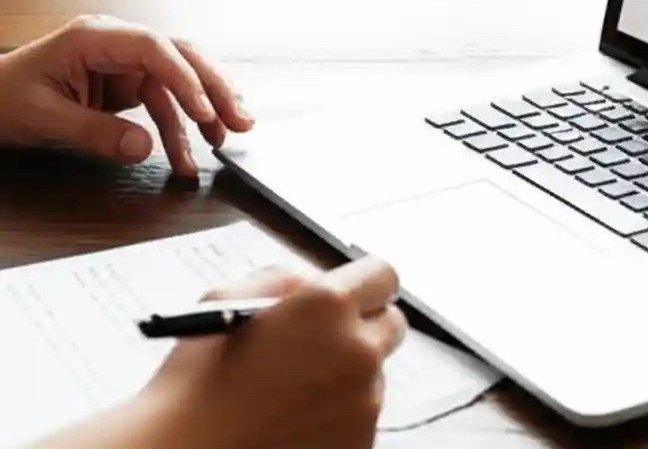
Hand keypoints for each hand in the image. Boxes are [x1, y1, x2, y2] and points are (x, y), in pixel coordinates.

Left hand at [0, 15, 252, 175]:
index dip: (186, 78)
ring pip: (181, 80)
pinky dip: (181, 127)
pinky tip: (192, 152)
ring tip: (228, 138)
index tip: (205, 112)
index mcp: (94, 37)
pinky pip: (164, 103)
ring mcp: (124, 63)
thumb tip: (143, 148)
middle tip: (242, 119)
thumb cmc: (3, 99)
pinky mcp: (127, 84)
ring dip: (207, 110)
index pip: (155, 48)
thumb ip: (94, 133)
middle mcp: (117, 43)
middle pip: (182, 56)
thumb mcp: (43, 118)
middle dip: (215, 88)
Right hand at [30, 259, 408, 448]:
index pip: (384, 275)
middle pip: (392, 323)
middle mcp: (357, 350)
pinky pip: (362, 414)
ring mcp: (365, 401)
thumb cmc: (195, 381)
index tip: (354, 292)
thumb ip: (285, 279)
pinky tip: (296, 416)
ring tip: (295, 388)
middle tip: (327, 339)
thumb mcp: (227, 300)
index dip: (366, 282)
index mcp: (328, 306)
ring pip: (375, 372)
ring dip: (349, 373)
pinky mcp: (361, 440)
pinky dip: (340, 412)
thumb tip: (316, 280)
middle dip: (364, 326)